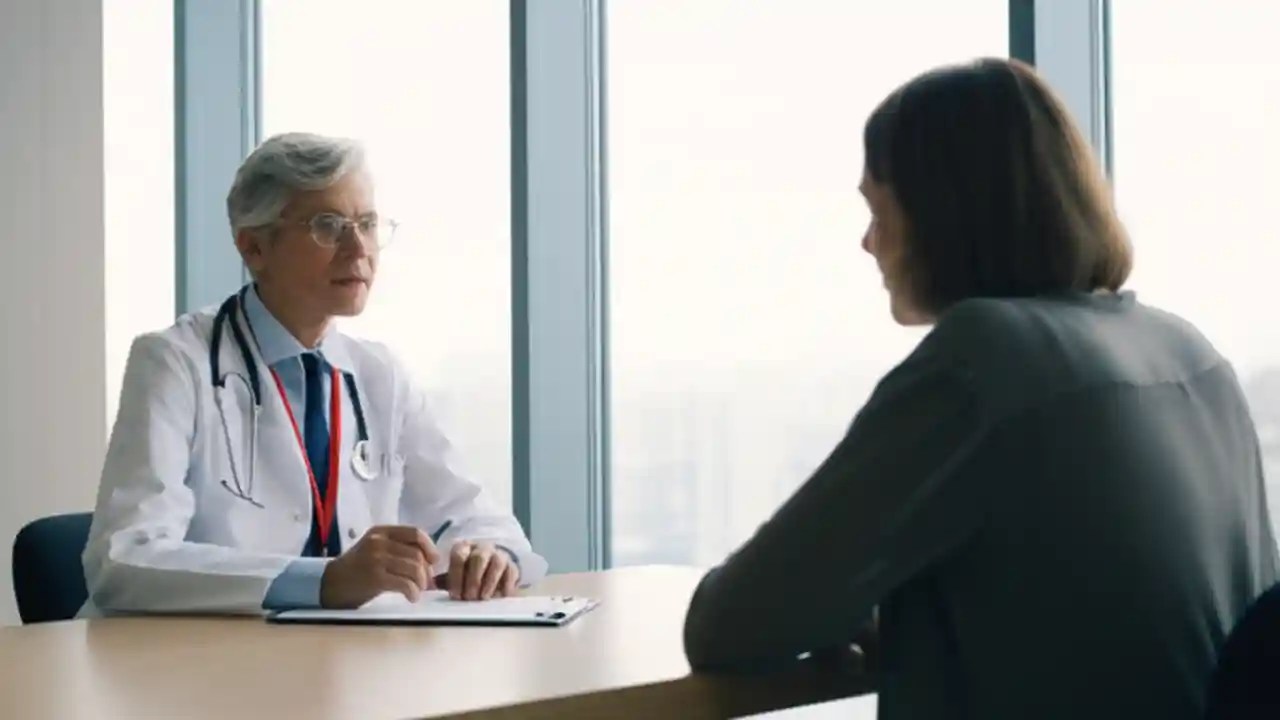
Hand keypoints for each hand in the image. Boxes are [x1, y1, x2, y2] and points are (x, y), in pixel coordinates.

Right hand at [320, 525, 440, 607]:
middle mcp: (379, 542)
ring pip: (414, 568)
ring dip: (421, 583)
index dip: (429, 547)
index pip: (414, 533)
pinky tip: (412, 597)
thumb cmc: (356, 569)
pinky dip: (413, 591)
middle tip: (425, 583)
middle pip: (417, 553)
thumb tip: (430, 561)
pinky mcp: (375, 578)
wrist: (329, 584)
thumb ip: (398, 549)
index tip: (434, 560)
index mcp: (381, 532)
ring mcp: (376, 559)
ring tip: (417, 591)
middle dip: (426, 571)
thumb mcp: (375, 549)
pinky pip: (405, 583)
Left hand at [442, 541, 518, 600]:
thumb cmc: (468, 573)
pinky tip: (499, 596)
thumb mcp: (456, 574)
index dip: (456, 576)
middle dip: (473, 580)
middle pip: (478, 559)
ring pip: (496, 563)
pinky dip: (506, 585)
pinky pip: (511, 572)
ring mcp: (499, 555)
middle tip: (468, 598)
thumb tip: (428, 586)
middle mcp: (482, 548)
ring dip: (489, 582)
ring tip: (482, 598)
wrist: (493, 567)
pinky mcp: (512, 565)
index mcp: (464, 547)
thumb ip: (444, 580)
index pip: (459, 556)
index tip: (455, 595)